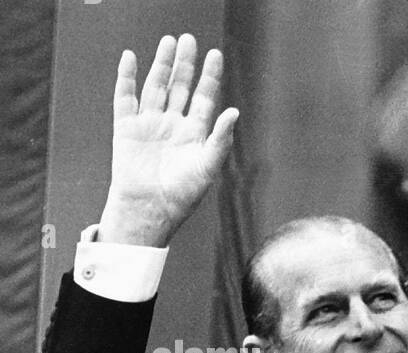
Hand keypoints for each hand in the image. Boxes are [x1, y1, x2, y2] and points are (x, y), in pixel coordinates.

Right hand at [98, 34, 238, 246]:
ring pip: (156, 86)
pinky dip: (127, 77)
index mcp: (195, 134)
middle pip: (180, 86)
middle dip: (185, 64)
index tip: (215, 54)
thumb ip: (221, 139)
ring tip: (168, 42)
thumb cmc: (182, 194)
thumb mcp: (208, 166)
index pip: (205, 98)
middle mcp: (173, 125)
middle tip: (188, 39)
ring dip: (161, 64)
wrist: (150, 209)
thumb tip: (234, 111)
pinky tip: (132, 58)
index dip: (210, 76)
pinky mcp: (127, 127)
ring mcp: (149, 124)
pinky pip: (126, 97)